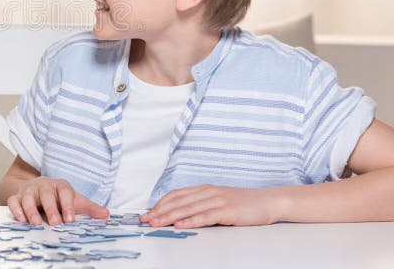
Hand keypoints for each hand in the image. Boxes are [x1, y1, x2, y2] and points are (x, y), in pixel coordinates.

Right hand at [7, 177, 108, 225]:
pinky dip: (16, 209)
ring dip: (31, 210)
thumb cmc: (58, 197)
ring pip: (28, 197)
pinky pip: (14, 201)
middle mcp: (44, 186)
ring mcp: (29, 191)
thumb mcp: (74, 200)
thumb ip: (89, 208)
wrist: (37, 188)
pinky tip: (21, 219)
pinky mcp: (17, 196)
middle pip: (46, 193)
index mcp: (59, 185)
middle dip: (51, 208)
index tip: (70, 219)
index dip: (68, 204)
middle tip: (56, 223)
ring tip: (37, 223)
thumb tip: (106, 214)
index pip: (65, 191)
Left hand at [140, 184, 283, 227]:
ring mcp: (218, 200)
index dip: (160, 204)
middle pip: (178, 202)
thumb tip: (180, 215)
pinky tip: (181, 225)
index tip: (147, 213)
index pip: (176, 195)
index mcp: (204, 189)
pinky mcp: (227, 210)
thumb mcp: (218, 201)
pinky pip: (205, 216)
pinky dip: (191, 221)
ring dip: (170, 216)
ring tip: (156, 223)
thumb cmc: (243, 204)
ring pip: (188, 208)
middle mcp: (208, 192)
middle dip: (160, 211)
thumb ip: (201, 205)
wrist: (268, 201)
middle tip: (146, 220)